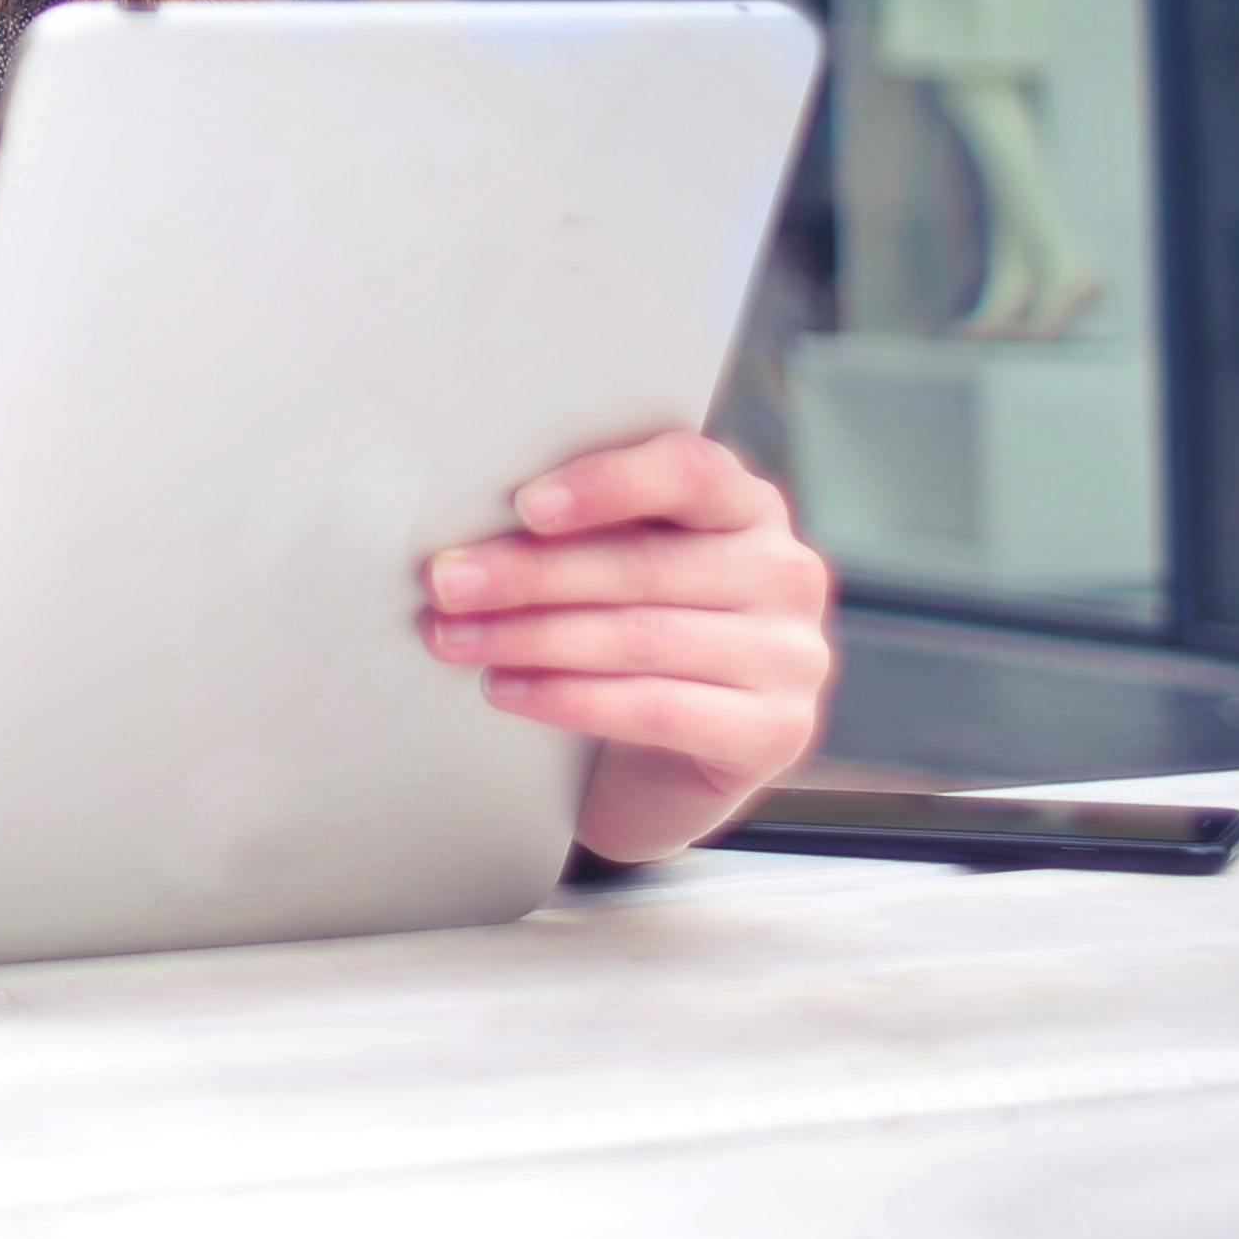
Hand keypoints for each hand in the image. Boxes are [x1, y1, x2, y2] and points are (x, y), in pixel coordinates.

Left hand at [420, 432, 835, 864]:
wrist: (675, 767)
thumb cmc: (636, 642)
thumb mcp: (624, 573)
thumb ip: (587, 533)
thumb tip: (472, 526)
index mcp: (750, 507)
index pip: (691, 471)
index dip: (607, 483)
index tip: (523, 505)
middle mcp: (786, 573)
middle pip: (646, 563)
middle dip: (529, 574)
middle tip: (446, 583)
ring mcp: (791, 656)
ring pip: (641, 637)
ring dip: (531, 637)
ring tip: (455, 639)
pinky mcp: (777, 731)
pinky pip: (655, 708)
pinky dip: (567, 697)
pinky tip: (506, 690)